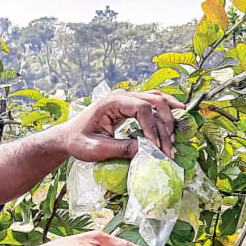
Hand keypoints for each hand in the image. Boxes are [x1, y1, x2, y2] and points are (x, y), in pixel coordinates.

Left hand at [58, 89, 183, 158]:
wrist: (68, 137)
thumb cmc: (78, 142)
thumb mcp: (96, 149)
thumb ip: (119, 149)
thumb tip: (145, 150)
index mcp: (112, 101)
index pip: (141, 108)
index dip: (153, 127)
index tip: (157, 146)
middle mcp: (121, 95)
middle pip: (154, 101)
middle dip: (165, 124)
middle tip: (169, 146)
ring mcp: (127, 98)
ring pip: (156, 99)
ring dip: (168, 116)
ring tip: (175, 136)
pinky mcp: (130, 104)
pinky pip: (152, 102)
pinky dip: (165, 110)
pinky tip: (177, 116)